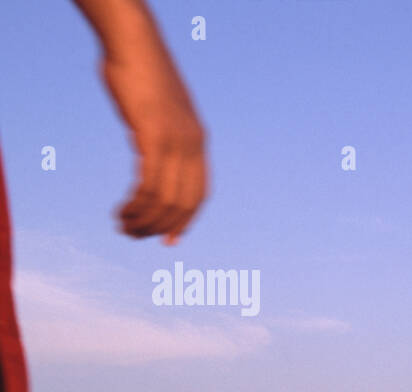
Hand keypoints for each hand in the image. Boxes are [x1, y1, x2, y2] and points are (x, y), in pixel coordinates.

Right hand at [98, 46, 205, 242]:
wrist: (135, 43)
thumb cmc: (143, 74)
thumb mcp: (160, 112)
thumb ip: (163, 135)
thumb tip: (152, 152)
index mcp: (199, 142)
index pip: (200, 195)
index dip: (186, 221)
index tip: (168, 241)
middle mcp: (193, 145)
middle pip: (184, 203)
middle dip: (160, 226)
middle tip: (134, 235)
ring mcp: (176, 141)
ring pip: (165, 199)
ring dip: (144, 220)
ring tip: (123, 227)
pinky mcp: (154, 135)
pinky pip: (150, 183)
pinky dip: (137, 204)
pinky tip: (123, 209)